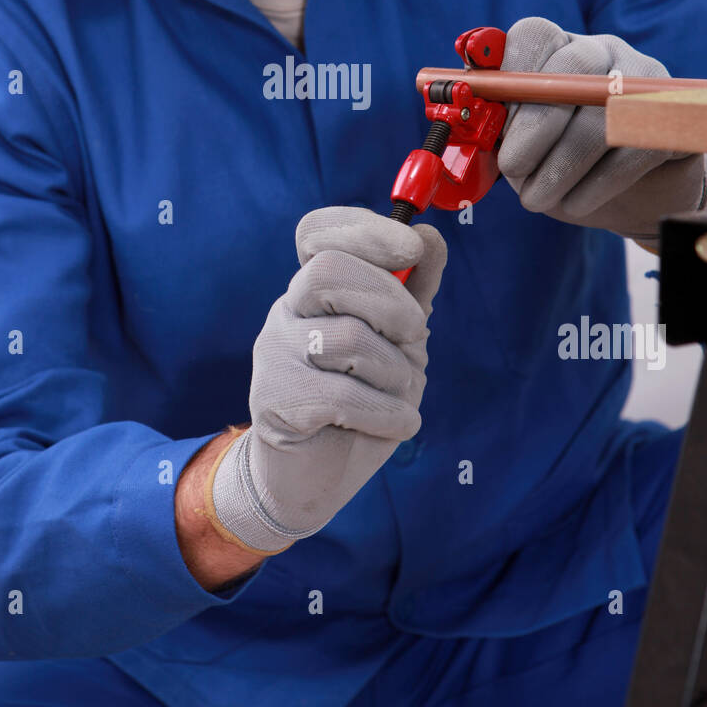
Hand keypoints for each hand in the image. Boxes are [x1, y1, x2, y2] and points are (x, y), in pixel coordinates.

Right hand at [210, 207, 446, 552]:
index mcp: (315, 289)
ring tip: (400, 397)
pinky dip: (387, 413)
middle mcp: (288, 312)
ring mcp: (275, 354)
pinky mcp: (274, 402)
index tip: (412, 246)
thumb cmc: (361, 404)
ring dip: (395, 373)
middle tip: (417, 336)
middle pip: (328, 270)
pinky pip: (343, 397)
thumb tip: (431, 234)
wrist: (313, 479)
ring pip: (345, 339)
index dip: (364, 228)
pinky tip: (396, 424)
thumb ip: (414, 291)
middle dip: (391, 302)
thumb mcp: (398, 344)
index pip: (318, 232)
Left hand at [496, 17, 706, 239]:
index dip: (510, 78)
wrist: (633, 199)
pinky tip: (577, 203)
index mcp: (557, 49)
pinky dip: (598, 181)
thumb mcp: (521, 146)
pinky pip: (635, 143)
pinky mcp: (673, 114)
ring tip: (538, 199)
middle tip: (512, 170)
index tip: (494, 126)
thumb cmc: (564, 166)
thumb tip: (471, 120)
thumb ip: (496, 127)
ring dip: (561, 165)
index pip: (533, 35)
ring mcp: (643, 78)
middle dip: (534, 125)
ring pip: (601, 111)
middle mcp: (602, 51)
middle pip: (570, 68)